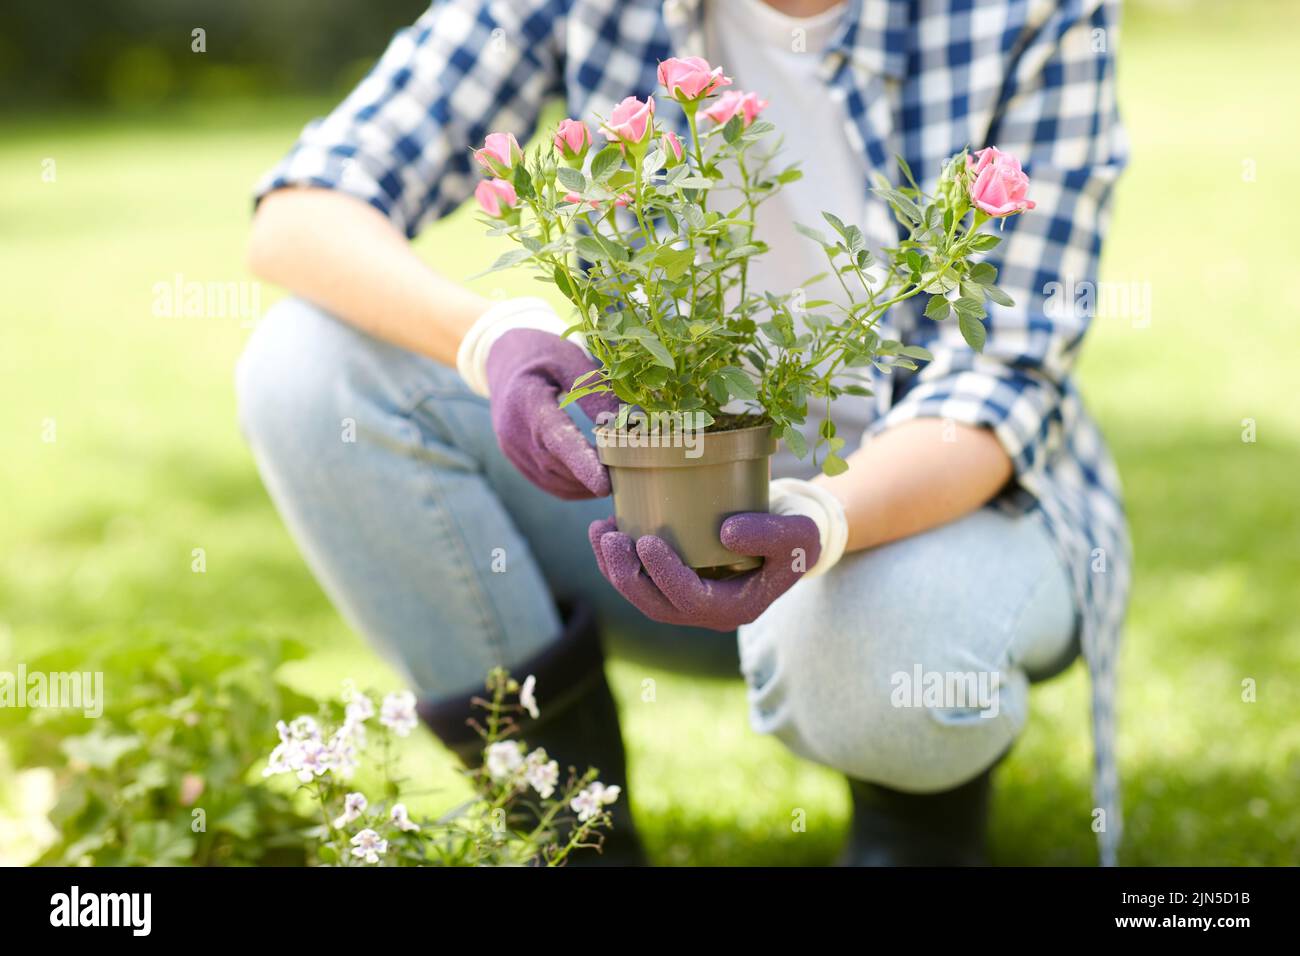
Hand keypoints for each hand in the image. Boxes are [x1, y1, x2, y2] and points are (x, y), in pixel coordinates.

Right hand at [485, 327, 617, 498]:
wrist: (504, 359)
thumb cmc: (543, 354)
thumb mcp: (569, 358)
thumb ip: (593, 388)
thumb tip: (626, 420)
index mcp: (526, 400)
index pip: (554, 438)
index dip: (580, 463)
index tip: (604, 485)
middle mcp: (513, 429)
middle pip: (555, 464)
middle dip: (590, 476)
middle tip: (629, 476)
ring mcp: (512, 447)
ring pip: (551, 479)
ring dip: (583, 485)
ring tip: (616, 478)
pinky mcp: (516, 458)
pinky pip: (546, 482)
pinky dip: (572, 487)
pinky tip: (594, 481)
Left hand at [587, 513, 821, 630]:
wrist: (793, 538)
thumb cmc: (799, 535)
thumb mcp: (799, 534)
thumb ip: (771, 534)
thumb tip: (726, 533)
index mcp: (735, 609)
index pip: (690, 600)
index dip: (663, 574)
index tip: (646, 540)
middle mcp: (708, 613)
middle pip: (656, 605)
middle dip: (626, 574)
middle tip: (609, 536)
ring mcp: (690, 601)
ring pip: (642, 595)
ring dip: (613, 567)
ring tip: (599, 531)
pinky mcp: (677, 583)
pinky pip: (641, 580)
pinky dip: (619, 560)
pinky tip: (607, 530)